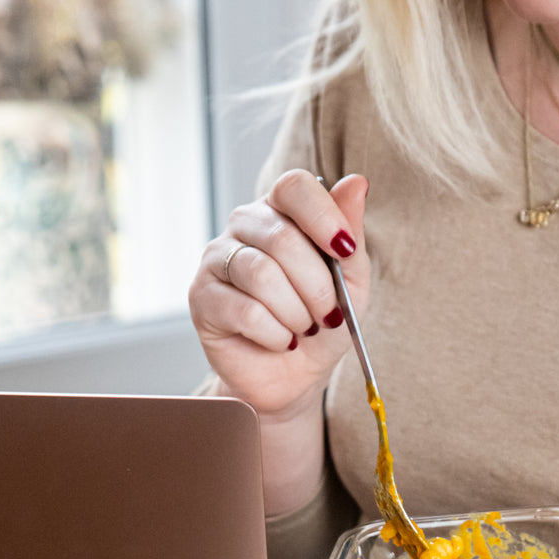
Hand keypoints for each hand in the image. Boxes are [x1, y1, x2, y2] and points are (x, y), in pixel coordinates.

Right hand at [188, 171, 368, 418]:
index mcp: (281, 211)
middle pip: (282, 238)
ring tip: (303, 329)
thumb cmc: (322, 323)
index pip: (294, 186)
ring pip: (262, 275)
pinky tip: (280, 341)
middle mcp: (244, 225)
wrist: (295, 376)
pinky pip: (245, 311)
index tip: (346, 252)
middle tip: (328, 316)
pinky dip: (275, 334)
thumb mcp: (352, 281)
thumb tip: (357, 183)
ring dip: (296, 312)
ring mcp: (216, 258)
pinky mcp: (201, 297)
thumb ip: (351, 233)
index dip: (323, 216)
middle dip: (317, 286)